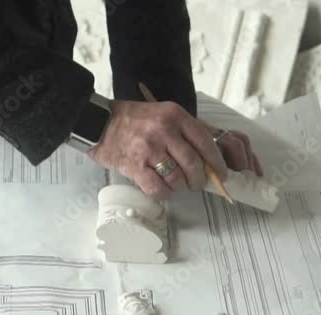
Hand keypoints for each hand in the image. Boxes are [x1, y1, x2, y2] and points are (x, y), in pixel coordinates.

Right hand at [88, 100, 262, 199]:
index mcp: (175, 116)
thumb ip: (184, 131)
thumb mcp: (163, 114)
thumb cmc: (133, 120)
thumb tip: (207, 158)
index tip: (221, 173)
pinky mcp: (135, 166)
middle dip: (199, 180)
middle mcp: (164, 131)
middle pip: (193, 163)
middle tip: (197, 184)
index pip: (205, 141)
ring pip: (177, 178)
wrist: (99, 123)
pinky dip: (164, 193)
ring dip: (181, 187)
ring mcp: (148, 149)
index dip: (217, 162)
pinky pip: (157, 188)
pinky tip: (162, 189)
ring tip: (178, 186)